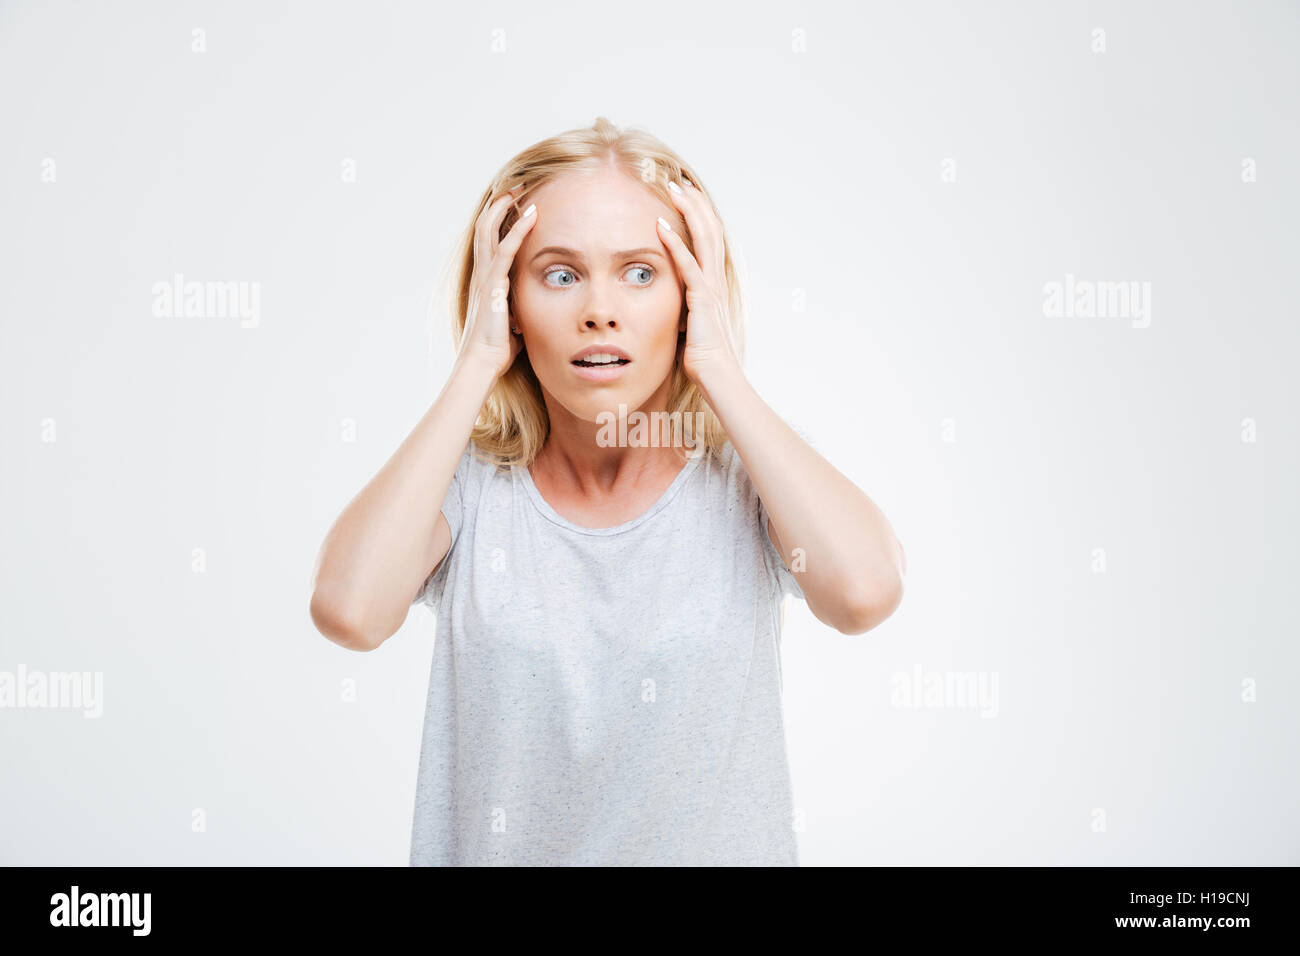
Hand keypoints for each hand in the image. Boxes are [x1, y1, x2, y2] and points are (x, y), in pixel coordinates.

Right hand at [456, 185, 537, 379]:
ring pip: (489, 230)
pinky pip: (505, 249)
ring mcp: (485, 277)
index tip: (515, 202)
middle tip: (517, 186)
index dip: (499, 218)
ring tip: (520, 188)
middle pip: (485, 226)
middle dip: (500, 203)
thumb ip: (517, 307)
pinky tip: (532, 215)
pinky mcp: (493, 284)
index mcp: (485, 280)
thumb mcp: (512, 321)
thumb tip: (527, 309)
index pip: (489, 239)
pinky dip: (518, 230)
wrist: (482, 363)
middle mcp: (482, 273)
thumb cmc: (496, 349)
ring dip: (505, 206)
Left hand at [655, 179, 743, 385]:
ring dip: (689, 212)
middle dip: (695, 204)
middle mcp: (715, 281)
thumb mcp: (691, 325)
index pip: (708, 241)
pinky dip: (674, 244)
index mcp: (713, 285)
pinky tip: (660, 226)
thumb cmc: (705, 359)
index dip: (699, 216)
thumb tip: (673, 304)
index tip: (686, 197)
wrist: (719, 377)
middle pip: (709, 231)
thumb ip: (684, 308)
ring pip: (703, 239)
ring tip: (674, 189)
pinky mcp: (701, 300)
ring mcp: (710, 288)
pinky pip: (688, 266)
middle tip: (680, 181)